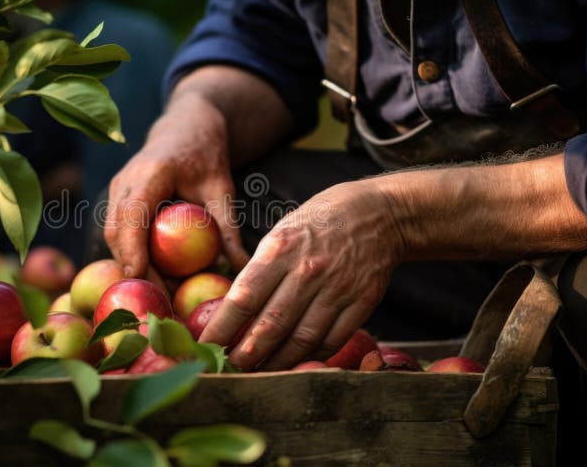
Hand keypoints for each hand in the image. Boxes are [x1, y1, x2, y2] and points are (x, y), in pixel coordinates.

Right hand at [104, 95, 249, 277]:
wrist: (185, 127)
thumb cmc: (205, 154)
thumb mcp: (222, 187)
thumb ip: (228, 227)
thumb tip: (243, 269)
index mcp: (151, 172)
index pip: (133, 214)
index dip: (132, 247)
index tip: (141, 278)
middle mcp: (125, 181)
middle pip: (116, 231)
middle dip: (132, 268)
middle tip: (158, 301)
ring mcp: (117, 191)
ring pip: (112, 236)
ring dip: (131, 265)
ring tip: (159, 294)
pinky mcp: (117, 200)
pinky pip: (117, 234)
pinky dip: (132, 255)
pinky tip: (155, 277)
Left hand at [199, 180, 404, 370]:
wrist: (379, 213)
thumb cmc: (319, 222)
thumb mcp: (282, 232)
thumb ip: (260, 269)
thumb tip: (232, 310)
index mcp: (280, 249)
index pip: (243, 298)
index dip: (222, 328)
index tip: (206, 346)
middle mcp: (307, 270)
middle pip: (271, 325)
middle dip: (246, 354)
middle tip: (231, 369)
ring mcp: (337, 288)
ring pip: (302, 339)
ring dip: (277, 362)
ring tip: (259, 372)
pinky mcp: (362, 302)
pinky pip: (332, 340)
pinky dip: (311, 356)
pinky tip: (296, 362)